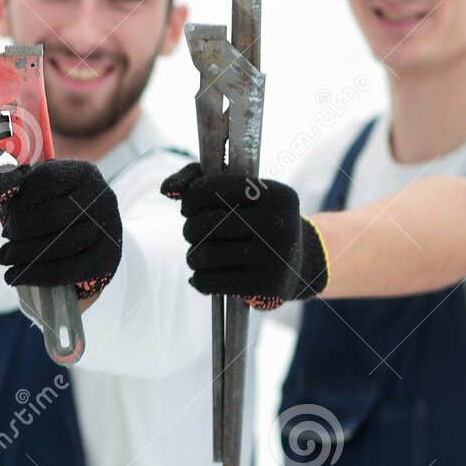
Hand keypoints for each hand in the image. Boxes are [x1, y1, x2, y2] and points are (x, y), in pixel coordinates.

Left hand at [0, 159, 122, 299]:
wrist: (94, 237)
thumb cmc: (59, 208)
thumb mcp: (41, 189)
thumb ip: (15, 183)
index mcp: (84, 173)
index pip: (46, 180)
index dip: (19, 197)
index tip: (5, 213)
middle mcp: (102, 197)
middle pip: (51, 216)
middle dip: (20, 229)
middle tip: (5, 238)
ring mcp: (107, 228)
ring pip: (57, 245)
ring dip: (22, 254)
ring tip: (4, 258)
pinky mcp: (106, 258)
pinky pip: (66, 270)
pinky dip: (34, 275)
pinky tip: (14, 276)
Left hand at [160, 163, 328, 305]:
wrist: (299, 264)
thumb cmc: (258, 220)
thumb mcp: (243, 193)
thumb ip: (198, 178)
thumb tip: (166, 189)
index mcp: (275, 194)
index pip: (211, 188)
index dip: (190, 199)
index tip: (189, 207)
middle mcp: (277, 224)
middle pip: (203, 224)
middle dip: (190, 229)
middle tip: (195, 233)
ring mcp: (272, 257)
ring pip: (202, 254)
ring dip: (192, 255)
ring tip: (200, 254)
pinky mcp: (263, 286)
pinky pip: (207, 281)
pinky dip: (198, 278)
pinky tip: (206, 274)